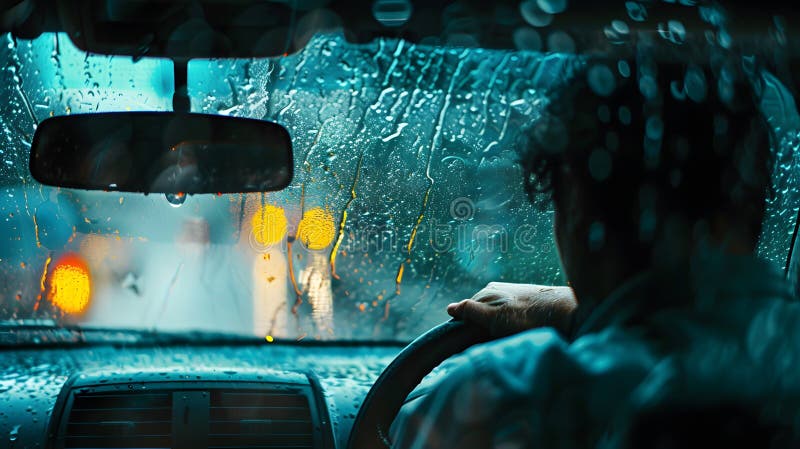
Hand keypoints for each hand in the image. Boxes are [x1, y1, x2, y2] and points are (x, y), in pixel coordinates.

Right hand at [447, 282, 576, 336]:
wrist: (566, 312)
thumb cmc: (530, 317)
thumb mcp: (496, 318)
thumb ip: (471, 312)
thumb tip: (449, 308)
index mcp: (487, 291)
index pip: (466, 313)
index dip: (467, 330)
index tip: (474, 345)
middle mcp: (499, 290)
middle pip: (481, 315)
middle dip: (483, 330)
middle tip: (493, 345)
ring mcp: (513, 295)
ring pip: (497, 317)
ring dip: (499, 331)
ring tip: (509, 340)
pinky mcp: (527, 302)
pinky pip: (511, 318)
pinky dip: (512, 328)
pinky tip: (521, 334)